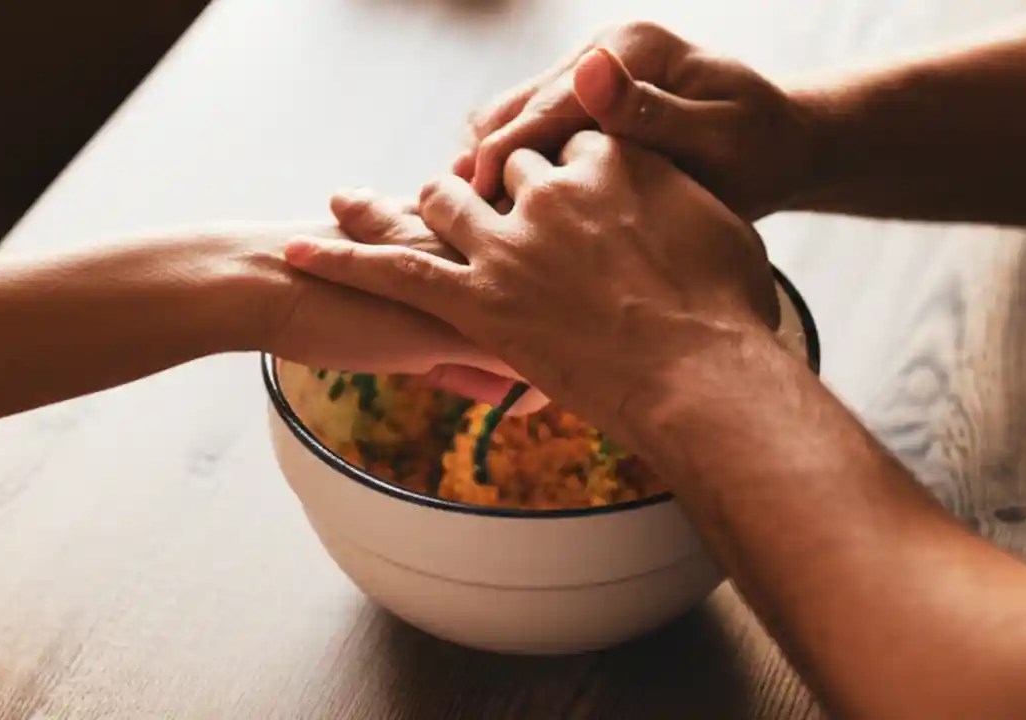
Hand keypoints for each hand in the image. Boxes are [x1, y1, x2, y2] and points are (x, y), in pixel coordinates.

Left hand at [287, 132, 779, 437]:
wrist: (705, 374)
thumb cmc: (732, 311)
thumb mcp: (725, 231)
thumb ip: (684, 205)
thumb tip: (678, 207)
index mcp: (612, 163)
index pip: (570, 140)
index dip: (564, 160)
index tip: (564, 174)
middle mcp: (550, 192)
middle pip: (505, 167)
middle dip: (497, 180)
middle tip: (487, 201)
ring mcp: (506, 245)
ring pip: (443, 201)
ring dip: (420, 201)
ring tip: (392, 204)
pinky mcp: (473, 301)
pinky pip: (391, 274)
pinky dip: (339, 261)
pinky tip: (293, 252)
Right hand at [454, 22, 816, 219]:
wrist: (783, 147)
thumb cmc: (762, 151)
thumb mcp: (719, 134)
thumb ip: (652, 110)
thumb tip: (591, 68)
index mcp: (632, 49)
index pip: (552, 100)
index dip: (507, 149)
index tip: (469, 193)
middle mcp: (605, 53)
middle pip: (521, 104)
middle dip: (482, 156)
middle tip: (443, 212)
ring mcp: (595, 77)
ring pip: (517, 117)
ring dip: (488, 163)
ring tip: (455, 217)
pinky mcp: (590, 105)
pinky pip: (535, 133)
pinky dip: (509, 167)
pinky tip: (493, 211)